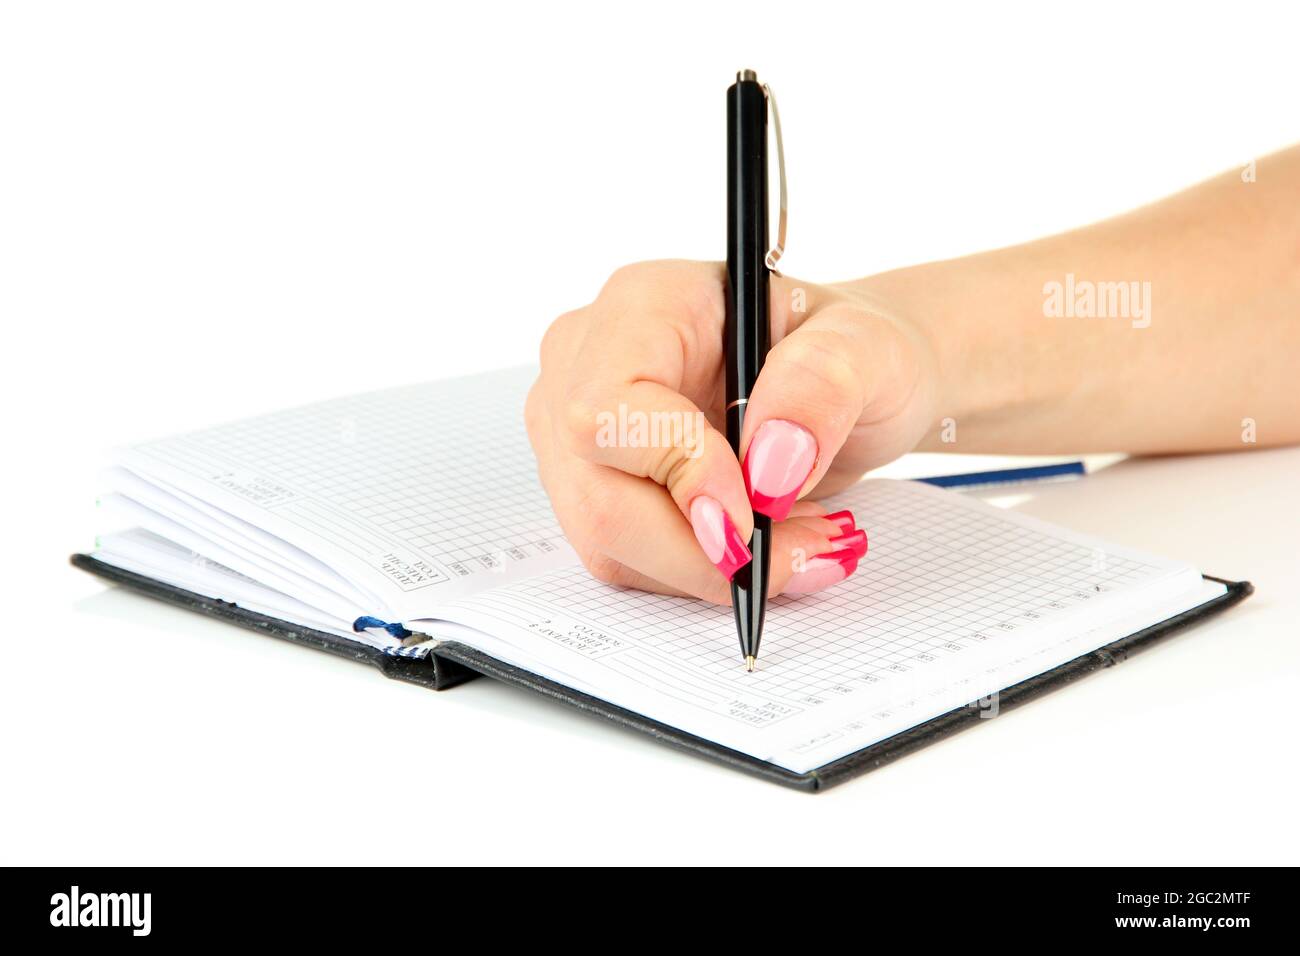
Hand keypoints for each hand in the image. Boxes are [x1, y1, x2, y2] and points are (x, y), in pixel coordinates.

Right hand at [526, 260, 938, 604]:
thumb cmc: (851, 350)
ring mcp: (581, 434)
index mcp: (643, 304)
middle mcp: (588, 364)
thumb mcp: (868, 345)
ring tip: (802, 543)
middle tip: (804, 553)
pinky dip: (704, 572)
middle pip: (599, 497)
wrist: (850, 383)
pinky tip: (767, 547)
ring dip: (713, 569)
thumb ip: (823, 385)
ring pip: (611, 543)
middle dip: (706, 551)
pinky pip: (630, 560)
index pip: (607, 408)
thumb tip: (768, 468)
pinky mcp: (595, 489)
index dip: (676, 472)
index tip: (758, 510)